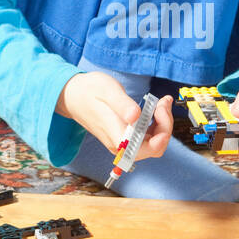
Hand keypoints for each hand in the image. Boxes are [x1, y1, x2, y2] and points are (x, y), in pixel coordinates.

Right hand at [56, 71, 174, 160]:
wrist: (73, 96)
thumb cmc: (89, 91)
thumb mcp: (107, 91)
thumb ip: (122, 104)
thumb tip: (135, 116)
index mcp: (117, 136)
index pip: (147, 148)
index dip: (161, 134)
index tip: (160, 111)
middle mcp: (122, 145)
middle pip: (155, 147)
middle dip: (165, 126)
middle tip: (162, 103)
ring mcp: (124, 142)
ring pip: (154, 142)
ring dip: (162, 124)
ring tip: (160, 102)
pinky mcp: (126, 137)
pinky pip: (147, 137)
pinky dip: (156, 123)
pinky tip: (155, 107)